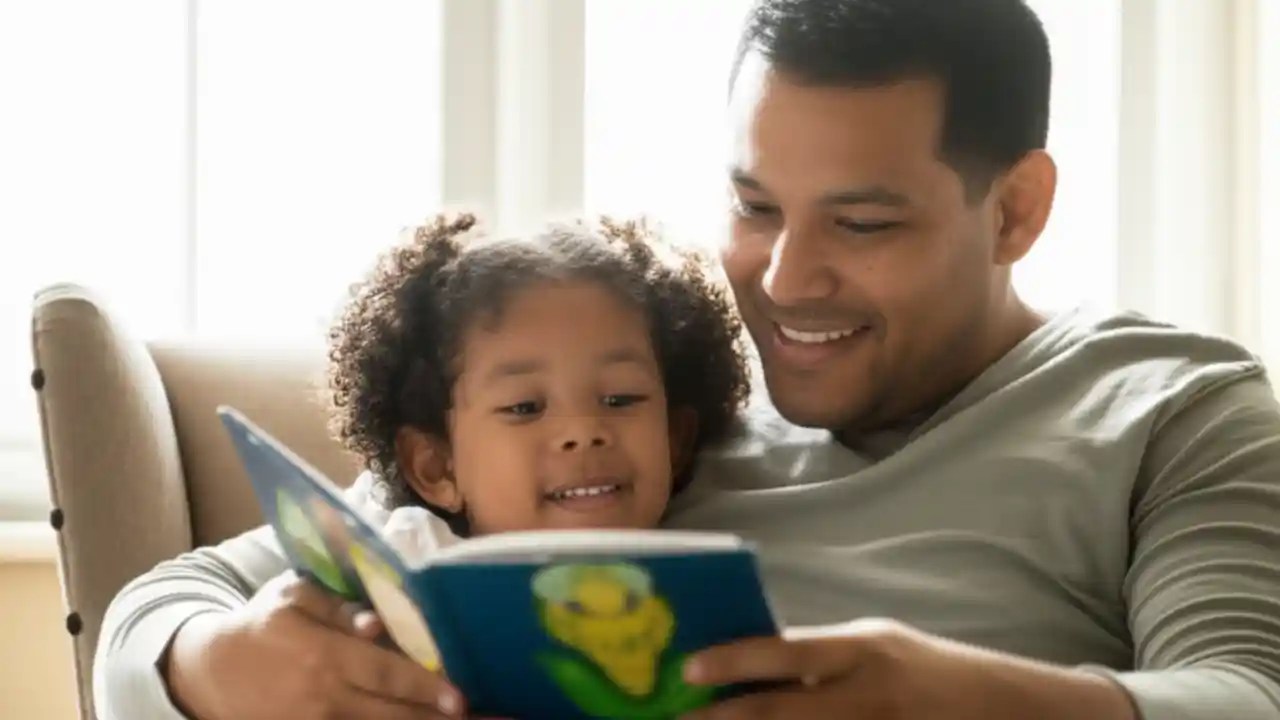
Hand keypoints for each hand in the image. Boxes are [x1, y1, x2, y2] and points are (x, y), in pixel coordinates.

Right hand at [165, 572, 465, 719]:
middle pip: (390, 713)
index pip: (384, 673)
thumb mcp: (295, 597)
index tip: (461, 697)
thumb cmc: (263, 623)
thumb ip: (338, 607)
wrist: (207, 670)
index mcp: (323, 654)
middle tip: (484, 718)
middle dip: (435, 717)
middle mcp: (322, 696)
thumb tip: (375, 622)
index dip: (424, 687)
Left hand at [679, 619, 1135, 719]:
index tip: (688, 671)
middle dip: (725, 719)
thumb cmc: (925, 672)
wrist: (1010, 709)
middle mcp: (870, 691)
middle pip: (785, 711)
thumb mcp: (874, 648)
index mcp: (862, 649)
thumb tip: (748, 658)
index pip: (786, 651)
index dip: (734, 661)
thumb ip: (818, 657)